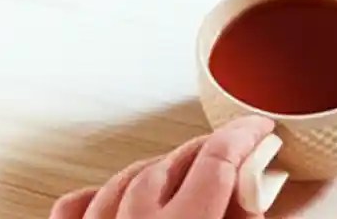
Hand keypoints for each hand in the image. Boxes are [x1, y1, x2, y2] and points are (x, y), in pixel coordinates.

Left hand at [50, 116, 277, 218]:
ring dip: (160, 169)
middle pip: (172, 164)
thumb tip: (258, 193)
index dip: (244, 135)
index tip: (259, 127)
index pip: (217, 160)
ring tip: (184, 173)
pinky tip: (114, 194)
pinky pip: (77, 208)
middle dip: (207, 150)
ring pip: (127, 178)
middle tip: (234, 152)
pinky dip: (99, 195)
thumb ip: (244, 217)